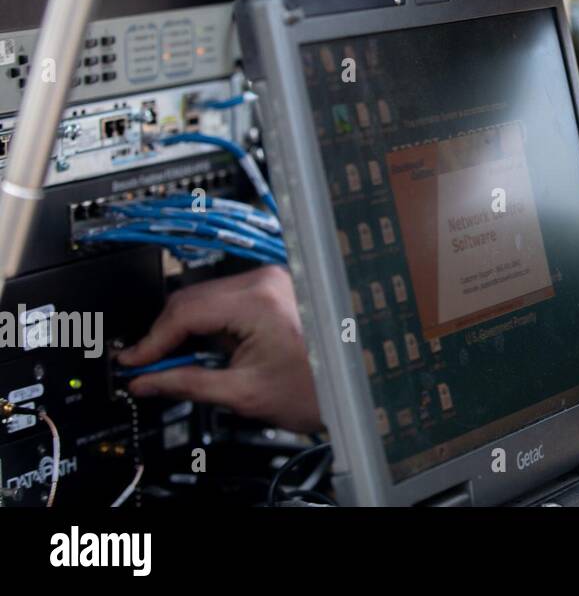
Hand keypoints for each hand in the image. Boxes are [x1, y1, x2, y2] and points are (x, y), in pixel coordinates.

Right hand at [116, 265, 322, 432]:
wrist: (352, 390)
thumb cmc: (314, 390)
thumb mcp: (240, 394)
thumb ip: (185, 383)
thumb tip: (145, 380)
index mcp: (258, 300)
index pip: (183, 311)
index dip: (151, 341)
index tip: (130, 363)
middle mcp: (265, 280)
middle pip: (190, 299)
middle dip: (165, 335)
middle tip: (146, 368)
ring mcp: (272, 281)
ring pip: (204, 298)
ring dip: (185, 329)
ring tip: (178, 363)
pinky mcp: (273, 289)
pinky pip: (224, 300)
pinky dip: (207, 324)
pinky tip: (204, 349)